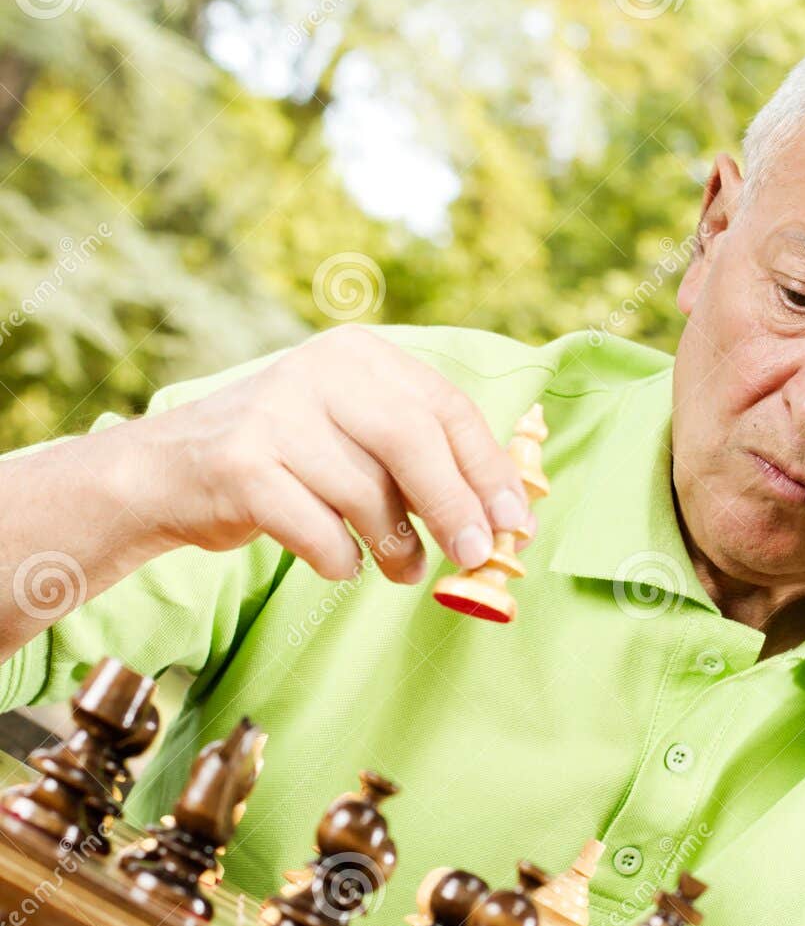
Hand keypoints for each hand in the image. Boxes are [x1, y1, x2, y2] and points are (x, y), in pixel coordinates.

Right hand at [131, 326, 530, 583]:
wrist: (167, 472)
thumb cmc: (289, 460)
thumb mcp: (356, 434)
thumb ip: (424, 459)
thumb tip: (507, 516)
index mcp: (361, 355)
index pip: (446, 408)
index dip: (488, 469)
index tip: (517, 520)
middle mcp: (317, 370)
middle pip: (411, 441)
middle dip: (454, 507)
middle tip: (477, 555)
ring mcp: (273, 413)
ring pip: (366, 492)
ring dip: (396, 546)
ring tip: (403, 570)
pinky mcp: (239, 465)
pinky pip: (318, 529)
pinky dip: (340, 559)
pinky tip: (341, 562)